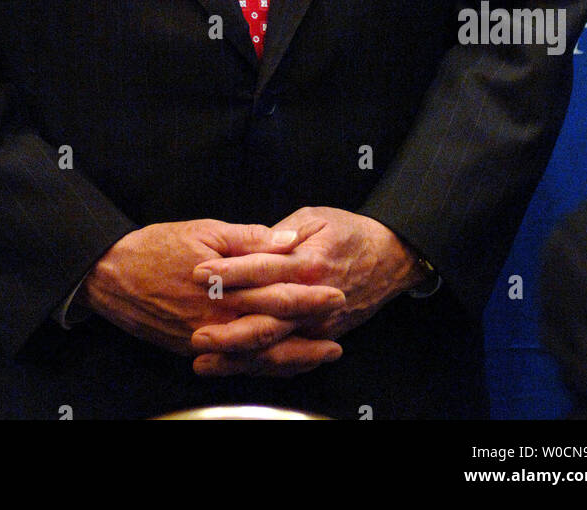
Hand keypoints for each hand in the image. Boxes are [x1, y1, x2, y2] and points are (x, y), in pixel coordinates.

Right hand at [80, 219, 345, 367]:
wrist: (111, 275)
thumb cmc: (157, 246)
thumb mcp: (205, 231)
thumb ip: (249, 238)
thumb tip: (289, 239)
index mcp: (224, 286)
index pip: (276, 294)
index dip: (309, 295)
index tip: (335, 292)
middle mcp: (217, 319)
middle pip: (273, 332)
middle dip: (310, 332)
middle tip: (340, 330)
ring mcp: (206, 339)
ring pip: (258, 357)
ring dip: (293, 358)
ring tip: (323, 354)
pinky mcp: (193, 349)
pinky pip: (236, 364)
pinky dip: (263, 366)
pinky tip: (282, 362)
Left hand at [189, 207, 422, 374]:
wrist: (391, 258)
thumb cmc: (350, 232)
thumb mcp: (315, 218)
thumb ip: (280, 233)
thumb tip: (249, 245)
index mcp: (308, 263)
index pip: (262, 269)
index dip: (229, 272)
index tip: (197, 273)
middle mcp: (313, 299)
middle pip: (266, 319)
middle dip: (228, 330)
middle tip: (195, 335)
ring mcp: (319, 324)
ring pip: (275, 346)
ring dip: (238, 357)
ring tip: (204, 361)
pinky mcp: (323, 337)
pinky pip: (290, 358)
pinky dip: (262, 367)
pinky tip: (236, 369)